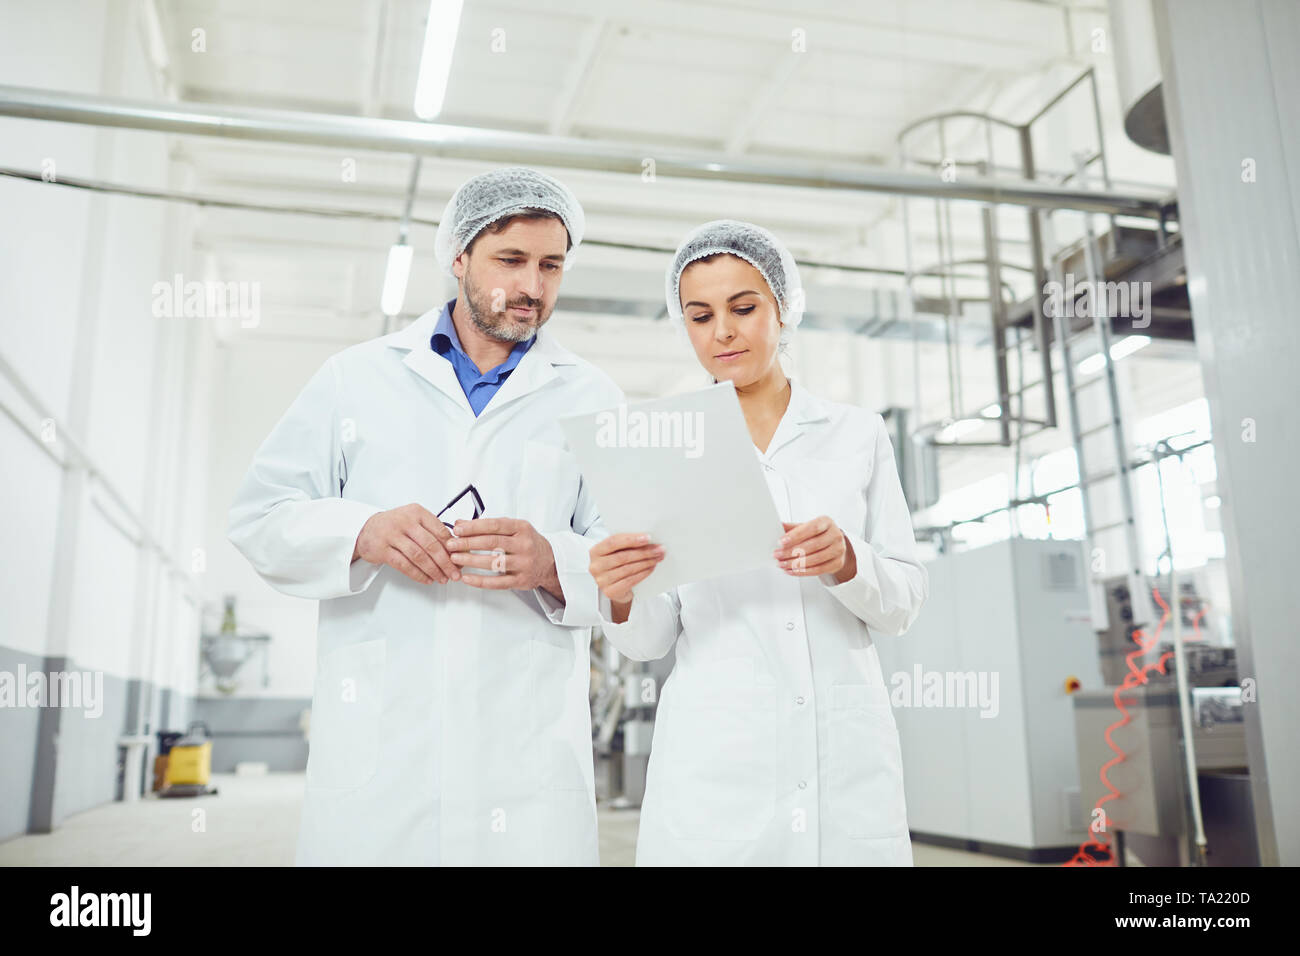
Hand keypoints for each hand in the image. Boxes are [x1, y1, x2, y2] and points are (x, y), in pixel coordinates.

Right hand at [353, 503, 460, 584]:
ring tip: (442, 578)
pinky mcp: (382, 549)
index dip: (452, 547)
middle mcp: (405, 521)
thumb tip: (456, 549)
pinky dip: (417, 574)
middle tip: (454, 573)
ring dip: (433, 570)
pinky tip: (426, 579)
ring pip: (418, 556)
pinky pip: (404, 565)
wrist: (367, 529)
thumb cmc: (395, 525)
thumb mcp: (415, 520)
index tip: (460, 559)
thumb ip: (433, 531)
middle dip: (445, 562)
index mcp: (417, 512)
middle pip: (431, 545)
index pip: (440, 530)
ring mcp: (392, 535)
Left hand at [442, 517, 557, 592]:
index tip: (458, 529)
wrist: (550, 562)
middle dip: (468, 543)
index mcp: (522, 528)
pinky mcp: (521, 581)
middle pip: (492, 543)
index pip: (495, 525)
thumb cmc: (527, 543)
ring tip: (455, 558)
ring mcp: (524, 564)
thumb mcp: (513, 529)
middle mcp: (524, 545)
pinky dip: (480, 581)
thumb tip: (461, 524)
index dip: (474, 527)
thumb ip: (488, 526)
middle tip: (451, 544)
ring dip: (471, 560)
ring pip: (493, 562)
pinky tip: (467, 578)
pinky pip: (497, 582)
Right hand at [588, 533, 664, 608]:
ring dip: (646, 562)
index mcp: (596, 551)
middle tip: (659, 549)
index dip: (631, 539)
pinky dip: (643, 573)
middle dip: (644, 552)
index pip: (613, 542)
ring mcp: (602, 580)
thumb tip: (646, 539)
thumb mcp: (617, 552)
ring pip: (628, 568)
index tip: (647, 537)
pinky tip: (651, 568)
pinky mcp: (610, 591)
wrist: (614, 588)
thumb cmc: (616, 565)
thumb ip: (626, 544)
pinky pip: (630, 580)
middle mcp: (596, 566)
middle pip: (623, 556)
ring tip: (657, 558)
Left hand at [774, 517, 855, 581]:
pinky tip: (792, 570)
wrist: (835, 544)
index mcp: (826, 522)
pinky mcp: (837, 563)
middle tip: (778, 555)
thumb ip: (793, 528)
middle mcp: (835, 535)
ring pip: (815, 559)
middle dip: (792, 551)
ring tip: (782, 564)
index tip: (781, 541)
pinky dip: (803, 572)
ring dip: (795, 563)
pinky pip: (818, 570)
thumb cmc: (818, 534)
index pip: (812, 528)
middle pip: (813, 545)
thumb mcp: (806, 527)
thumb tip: (777, 527)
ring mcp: (838, 550)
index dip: (796, 535)